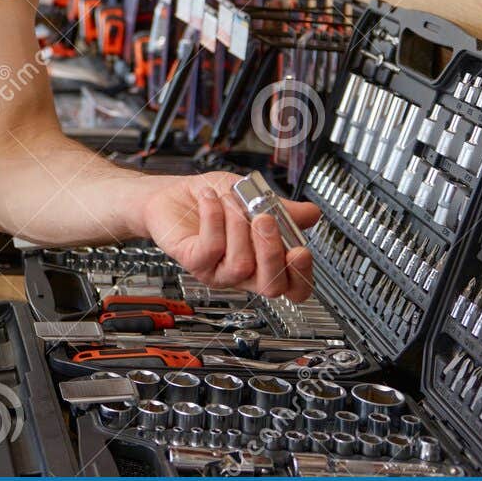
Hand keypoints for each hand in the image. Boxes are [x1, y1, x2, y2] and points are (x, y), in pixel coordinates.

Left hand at [141, 172, 319, 301]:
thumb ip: (282, 207)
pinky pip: (211, 248)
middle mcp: (242, 272)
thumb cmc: (211, 200)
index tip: (301, 251)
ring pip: (241, 264)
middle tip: (265, 219)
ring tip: (231, 201)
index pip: (293, 286)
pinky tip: (210, 200)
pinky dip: (214, 219)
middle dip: (272, 252)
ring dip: (238, 227)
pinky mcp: (193, 261)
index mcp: (264, 261)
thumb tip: (311, 214)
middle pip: (271, 286)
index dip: (301, 275)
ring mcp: (216, 271)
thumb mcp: (252, 197)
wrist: (170, 194)